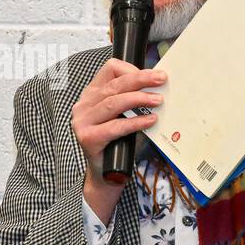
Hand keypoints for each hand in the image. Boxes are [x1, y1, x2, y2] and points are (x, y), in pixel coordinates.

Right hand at [72, 58, 165, 221]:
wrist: (105, 174)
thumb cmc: (118, 142)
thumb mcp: (122, 115)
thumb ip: (132, 99)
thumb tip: (159, 86)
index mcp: (91, 94)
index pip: (109, 69)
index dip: (132, 70)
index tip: (152, 75)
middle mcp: (83, 105)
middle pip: (114, 84)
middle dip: (140, 80)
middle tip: (161, 79)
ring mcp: (83, 122)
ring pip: (113, 103)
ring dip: (139, 99)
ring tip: (158, 100)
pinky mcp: (88, 138)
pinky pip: (115, 127)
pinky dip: (135, 122)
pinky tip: (150, 120)